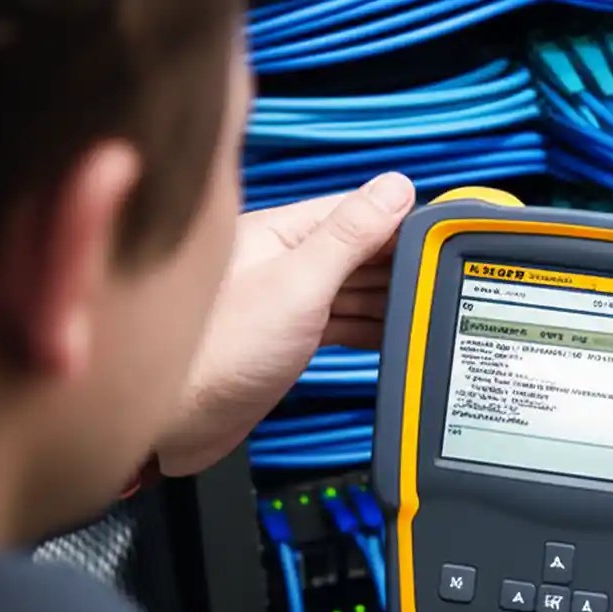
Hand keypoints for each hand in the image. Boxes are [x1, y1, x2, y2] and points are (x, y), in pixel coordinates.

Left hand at [153, 173, 415, 475]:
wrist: (169, 423)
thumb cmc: (212, 354)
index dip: (400, 218)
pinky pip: (339, 320)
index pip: (356, 210)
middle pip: (357, 249)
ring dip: (387, 296)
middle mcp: (280, 262)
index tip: (441, 231)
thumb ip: (349, 235)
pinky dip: (368, 325)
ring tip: (426, 303)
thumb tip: (394, 188)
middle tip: (443, 275)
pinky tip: (391, 331)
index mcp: (278, 233)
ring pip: (350, 287)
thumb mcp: (298, 285)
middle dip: (399, 261)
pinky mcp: (284, 339)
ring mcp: (283, 301)